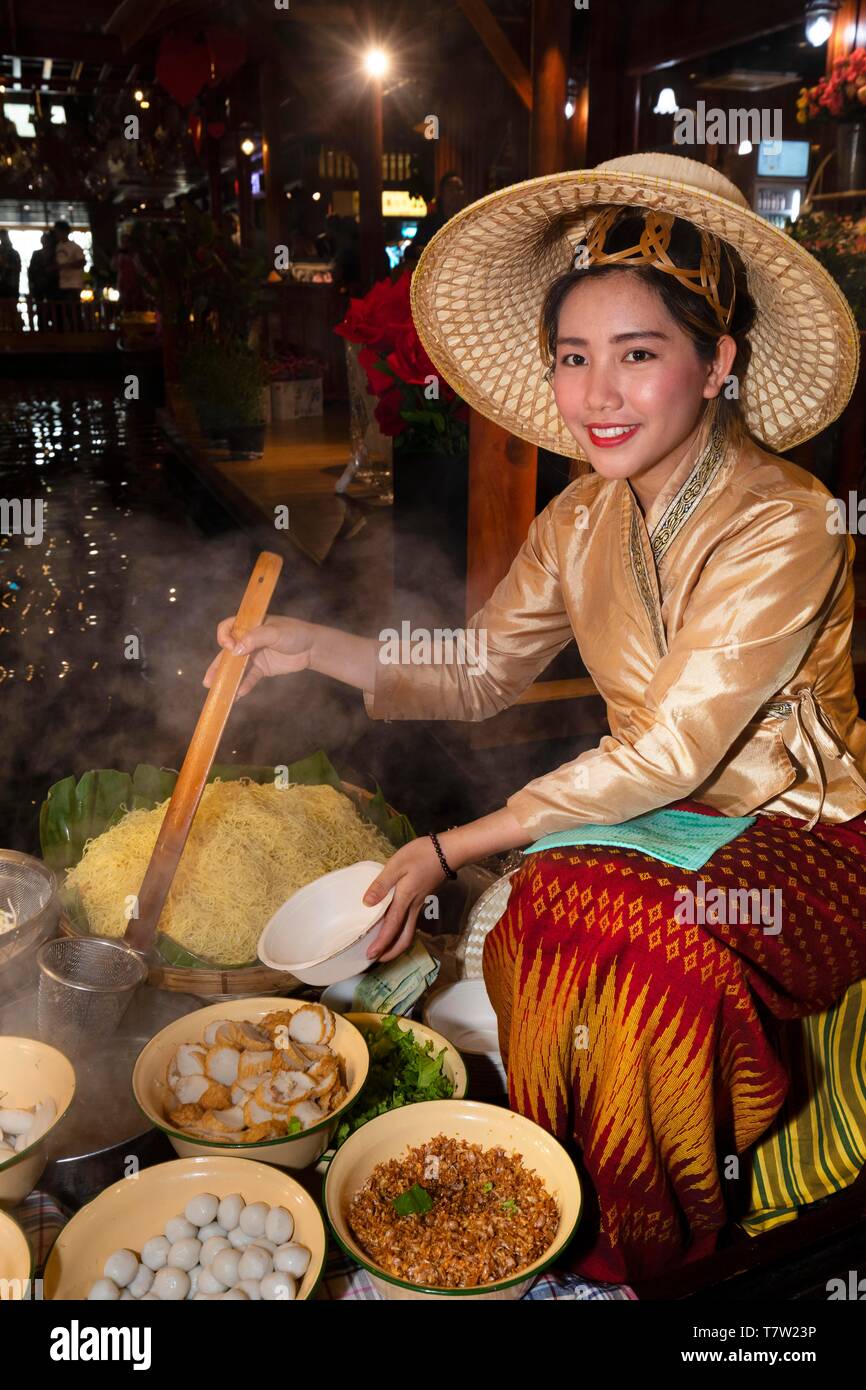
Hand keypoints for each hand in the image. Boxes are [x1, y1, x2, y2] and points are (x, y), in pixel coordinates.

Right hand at [203, 614, 315, 698]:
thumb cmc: (294, 633)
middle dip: (217, 666)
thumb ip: (256, 638)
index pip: (227, 628)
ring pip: (236, 668)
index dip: (224, 637)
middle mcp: (248, 640)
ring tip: (218, 691)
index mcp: (249, 625)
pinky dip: (244, 686)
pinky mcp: (262, 669)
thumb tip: (236, 649)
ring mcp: (254, 655)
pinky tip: (238, 694)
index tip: (230, 647)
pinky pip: (250, 678)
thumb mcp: (275, 632)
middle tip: (208, 681)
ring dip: (227, 679)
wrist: (312, 648)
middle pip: (227, 652)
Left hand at [361, 838, 445, 962]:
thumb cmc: (421, 855)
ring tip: (383, 948)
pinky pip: (411, 923)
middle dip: (391, 952)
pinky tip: (394, 928)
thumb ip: (382, 884)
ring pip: (409, 932)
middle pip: (405, 938)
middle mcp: (413, 907)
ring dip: (396, 944)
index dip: (381, 944)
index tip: (370, 955)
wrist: (447, 852)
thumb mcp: (397, 864)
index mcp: (404, 900)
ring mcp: (419, 905)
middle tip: (376, 959)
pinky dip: (402, 932)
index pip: (392, 928)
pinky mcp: (422, 900)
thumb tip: (366, 903)